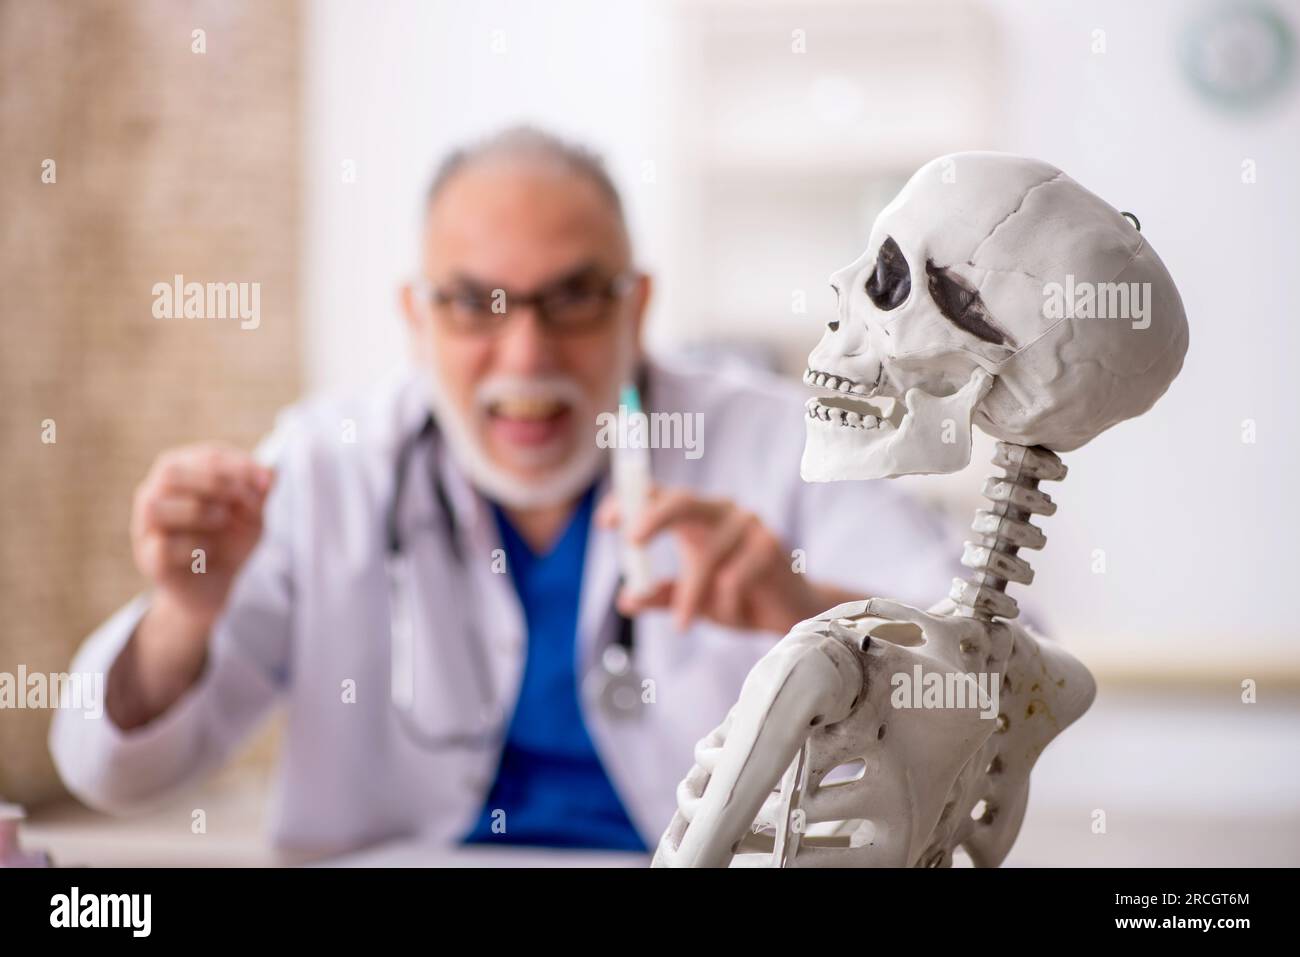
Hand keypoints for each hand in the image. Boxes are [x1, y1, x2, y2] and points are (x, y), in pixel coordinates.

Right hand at [130, 442, 273, 629]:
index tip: (265, 482)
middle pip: (169, 471)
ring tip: (221, 521)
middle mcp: (156, 494)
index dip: (237, 465)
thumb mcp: (252, 515)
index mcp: (184, 473)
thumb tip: (271, 473)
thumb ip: (259, 493)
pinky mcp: (148, 558)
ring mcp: (146, 526)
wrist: (215, 586)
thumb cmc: (229, 540)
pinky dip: (192, 547)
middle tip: (241, 499)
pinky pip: (163, 547)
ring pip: (155, 506)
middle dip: (213, 481)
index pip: (206, 456)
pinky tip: (206, 552)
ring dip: (196, 511)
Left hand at [596, 485, 859, 633]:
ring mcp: (748, 524)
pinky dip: (725, 604)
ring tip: (684, 624)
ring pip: (706, 557)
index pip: (657, 496)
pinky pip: (733, 578)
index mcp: (695, 518)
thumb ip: (661, 597)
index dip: (629, 502)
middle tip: (633, 542)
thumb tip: (625, 600)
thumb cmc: (738, 599)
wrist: (789, 615)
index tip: (604, 522)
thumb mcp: (692, 599)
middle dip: (655, 517)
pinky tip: (737, 612)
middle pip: (682, 501)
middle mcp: (720, 511)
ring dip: (690, 597)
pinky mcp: (770, 545)